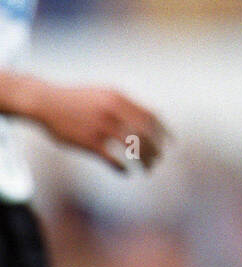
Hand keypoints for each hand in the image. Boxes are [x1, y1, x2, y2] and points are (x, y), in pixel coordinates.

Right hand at [23, 80, 166, 171]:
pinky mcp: (88, 141)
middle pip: (145, 133)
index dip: (163, 132)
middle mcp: (113, 111)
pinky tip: (125, 173)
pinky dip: (121, 168)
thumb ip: (123, 104)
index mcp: (119, 98)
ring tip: (148, 169)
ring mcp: (100, 127)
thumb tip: (146, 117)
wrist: (46, 102)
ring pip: (132, 147)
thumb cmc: (76, 100)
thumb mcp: (103, 94)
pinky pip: (111, 158)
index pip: (150, 117)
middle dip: (155, 149)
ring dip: (143, 160)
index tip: (169, 143)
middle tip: (159, 159)